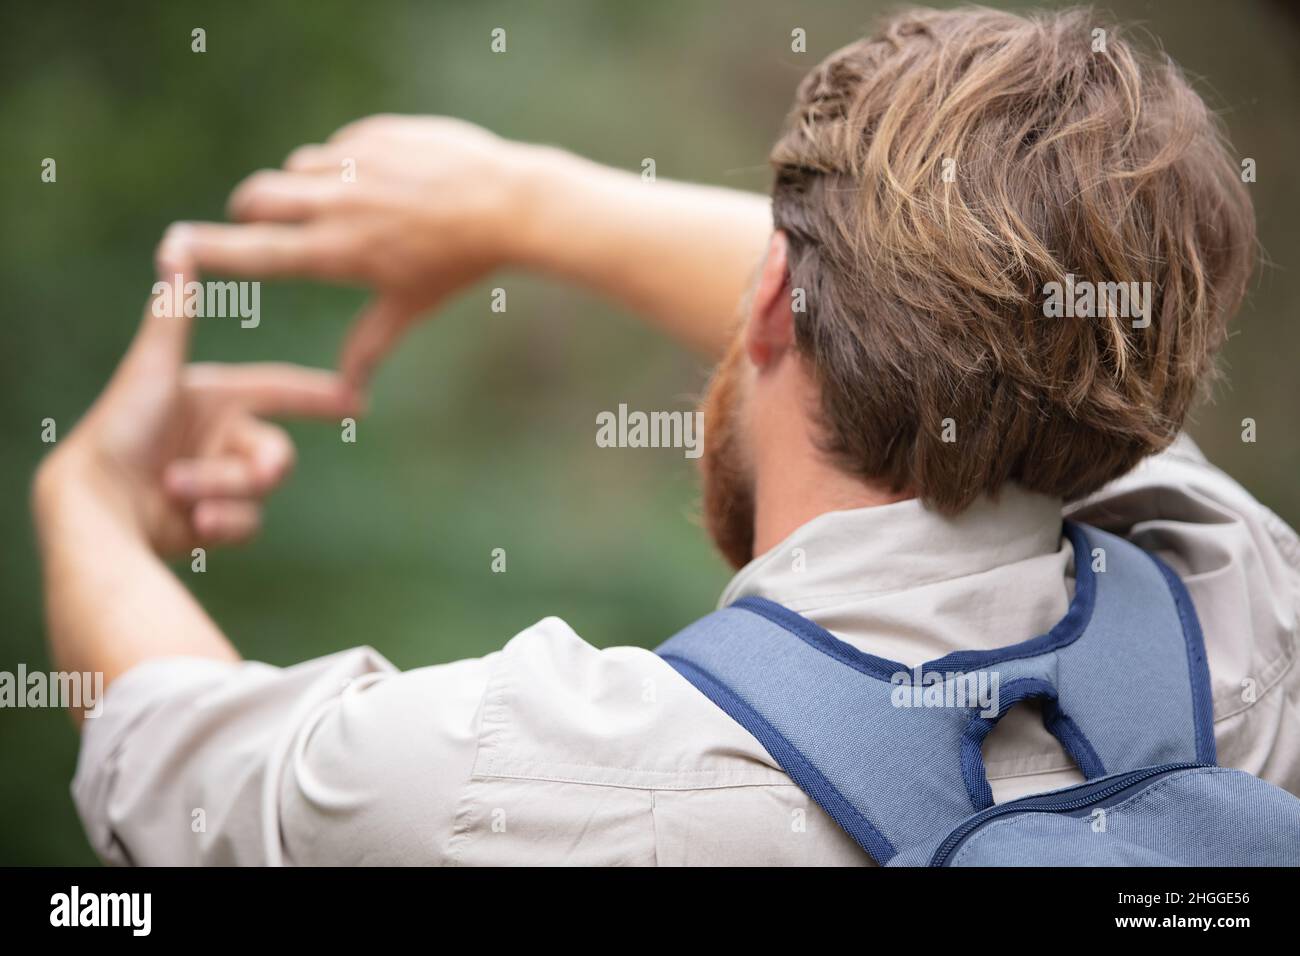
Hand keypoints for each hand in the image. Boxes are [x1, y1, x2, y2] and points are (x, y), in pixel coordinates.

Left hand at [34, 232, 360, 555]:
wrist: (93, 504)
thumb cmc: (119, 430)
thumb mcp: (154, 367)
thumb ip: (175, 310)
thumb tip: (175, 241)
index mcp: (213, 399)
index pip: (278, 390)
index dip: (317, 395)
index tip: (357, 402)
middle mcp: (218, 438)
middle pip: (277, 453)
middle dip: (261, 467)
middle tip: (255, 476)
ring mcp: (216, 480)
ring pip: (259, 490)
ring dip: (224, 490)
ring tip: (178, 490)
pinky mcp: (211, 519)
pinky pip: (247, 523)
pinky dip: (223, 522)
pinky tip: (192, 522)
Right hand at [183, 115, 542, 386]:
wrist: (508, 202)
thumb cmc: (458, 263)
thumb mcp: (411, 306)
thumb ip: (370, 345)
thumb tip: (348, 397)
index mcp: (336, 252)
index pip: (255, 252)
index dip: (210, 251)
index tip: (176, 247)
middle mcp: (334, 203)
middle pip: (258, 198)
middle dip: (248, 208)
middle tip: (253, 217)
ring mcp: (352, 162)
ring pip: (297, 167)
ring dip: (300, 184)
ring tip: (331, 203)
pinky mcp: (372, 134)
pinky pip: (337, 145)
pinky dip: (342, 162)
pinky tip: (377, 178)